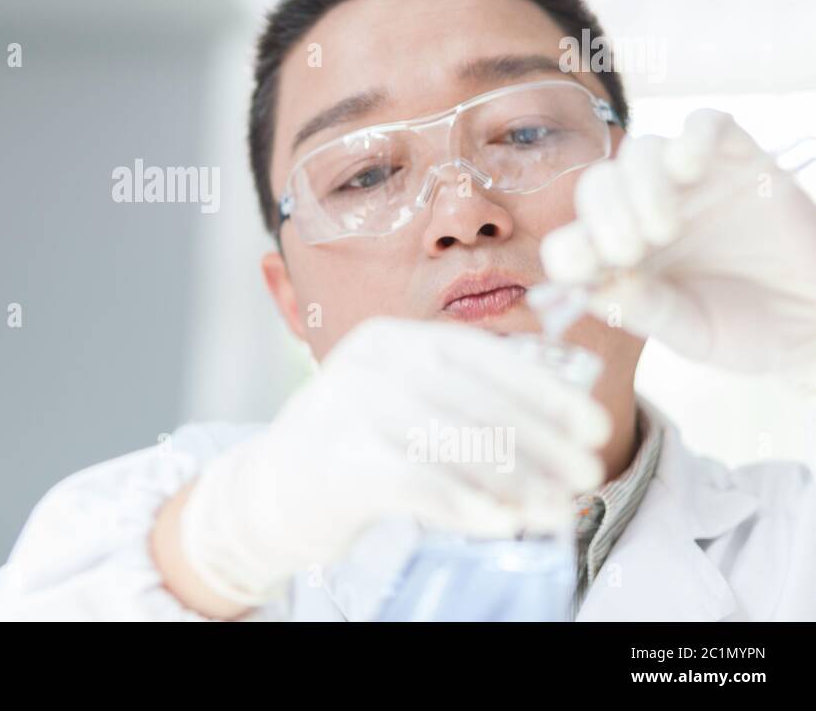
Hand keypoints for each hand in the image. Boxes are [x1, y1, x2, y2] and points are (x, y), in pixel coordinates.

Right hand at [177, 316, 610, 604]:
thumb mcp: (404, 404)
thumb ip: (465, 403)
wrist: (270, 491)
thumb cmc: (356, 448)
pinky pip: (420, 483)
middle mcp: (369, 362)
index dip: (544, 391)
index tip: (591, 424)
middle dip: (542, 441)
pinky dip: (467, 505)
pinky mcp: (339, 459)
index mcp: (392, 338)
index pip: (483, 355)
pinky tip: (502, 522)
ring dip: (517, 480)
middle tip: (587, 474)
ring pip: (455, 443)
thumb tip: (564, 430)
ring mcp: (350, 407)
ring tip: (557, 508)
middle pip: (476, 400)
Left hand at [541, 108, 815, 371]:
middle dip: (602, 216)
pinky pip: (705, 125)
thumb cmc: (750, 328)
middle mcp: (644, 212)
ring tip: (665, 229)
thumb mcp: (692, 332)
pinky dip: (692, 136)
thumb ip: (646, 310)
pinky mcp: (737, 159)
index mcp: (620, 259)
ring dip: (639, 186)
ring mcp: (690, 182)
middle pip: (597, 186)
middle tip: (630, 250)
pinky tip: (691, 168)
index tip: (594, 273)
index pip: (568, 243)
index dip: (570, 254)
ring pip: (641, 152)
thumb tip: (597, 285)